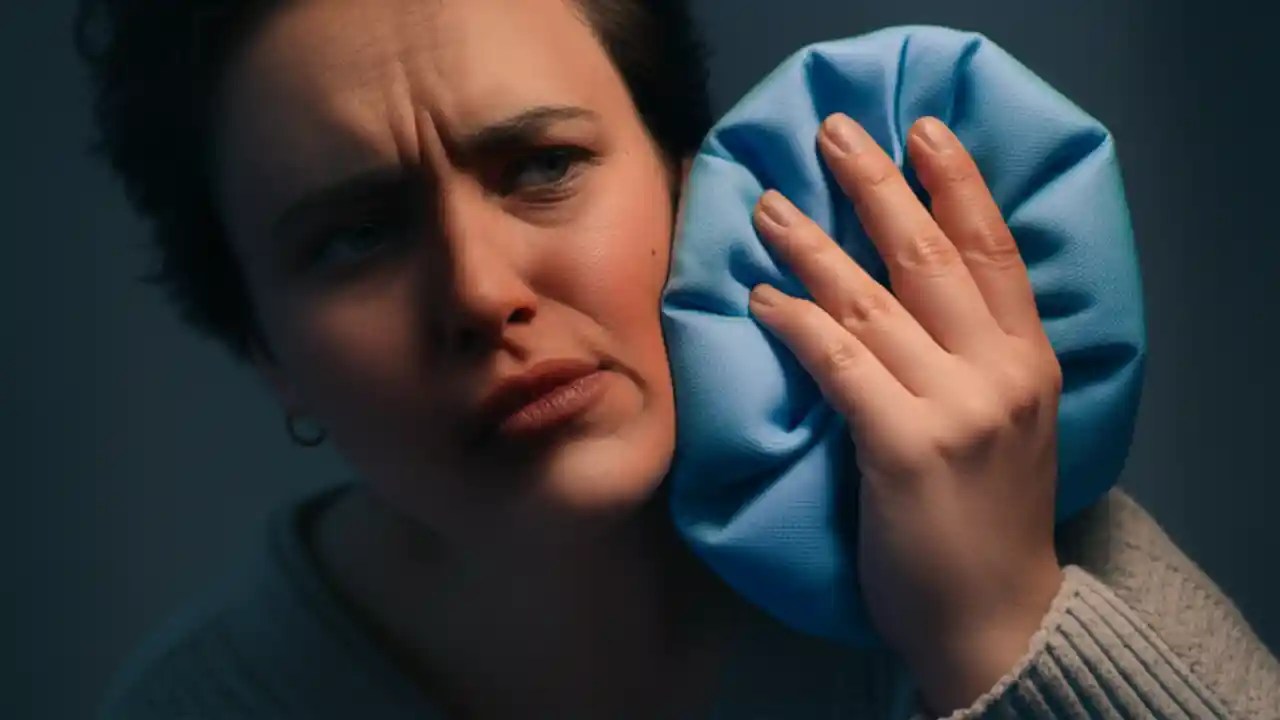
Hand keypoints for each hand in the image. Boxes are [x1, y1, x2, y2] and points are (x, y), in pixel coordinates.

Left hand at [747, 114, 1064, 713]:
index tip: (920, 130)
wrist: (996, 618)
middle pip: (928, 255)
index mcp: (1030, 362)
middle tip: (832, 134)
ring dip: (811, 246)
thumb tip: (913, 295)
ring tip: (770, 208)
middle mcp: (1000, 373)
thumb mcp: (1013, 426)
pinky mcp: (905, 446)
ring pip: (870, 301)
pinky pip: (838, 361)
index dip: (957, 183)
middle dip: (876, 185)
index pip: (995, 251)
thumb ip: (979, 359)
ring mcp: (956, 408)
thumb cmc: (991, 521)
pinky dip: (796, 321)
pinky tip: (761, 297)